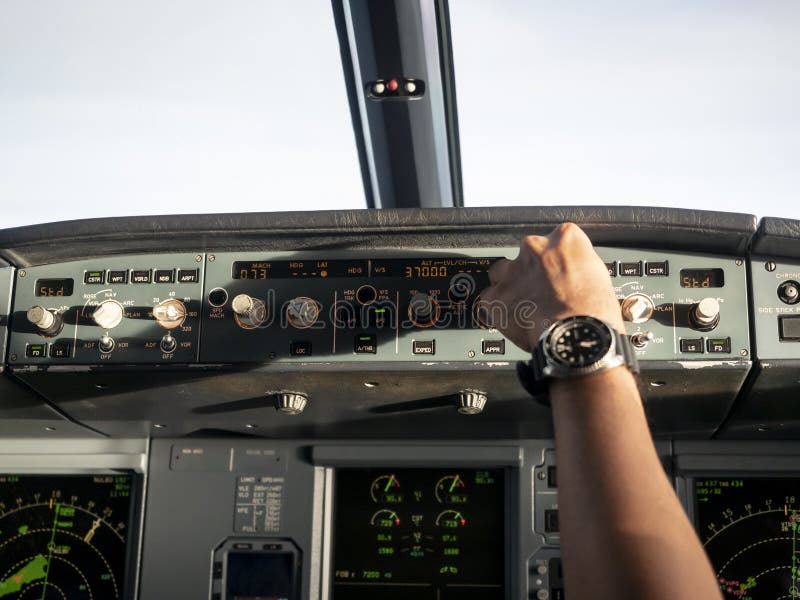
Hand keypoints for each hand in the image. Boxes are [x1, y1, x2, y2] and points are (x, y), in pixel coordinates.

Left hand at [479, 223, 623, 350]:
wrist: (577, 337)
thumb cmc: (594, 313)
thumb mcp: (599, 276)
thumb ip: (577, 265)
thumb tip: (571, 271)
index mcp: (564, 238)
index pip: (553, 240)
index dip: (554, 261)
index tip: (555, 272)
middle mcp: (535, 248)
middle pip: (526, 254)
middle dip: (531, 271)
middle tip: (542, 293)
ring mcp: (513, 271)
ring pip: (502, 273)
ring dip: (511, 286)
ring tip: (526, 307)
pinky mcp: (496, 295)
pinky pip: (489, 298)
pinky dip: (498, 309)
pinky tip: (514, 319)